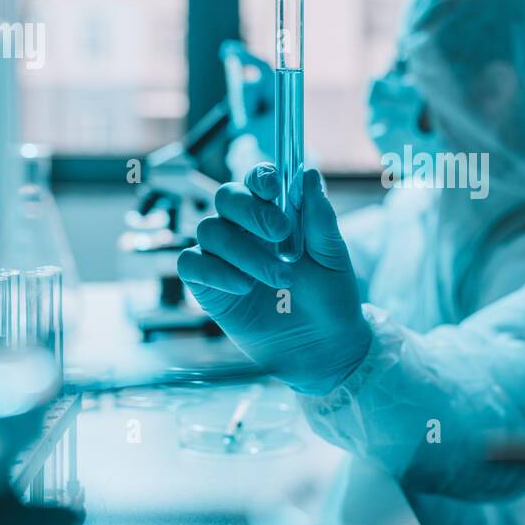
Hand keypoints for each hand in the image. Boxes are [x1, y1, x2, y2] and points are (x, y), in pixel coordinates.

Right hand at [178, 165, 372, 394]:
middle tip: (280, 234)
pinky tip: (244, 288)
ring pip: (211, 231)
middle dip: (250, 211)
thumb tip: (308, 175)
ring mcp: (224, 258)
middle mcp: (246, 231)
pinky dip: (214, 271)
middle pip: (226, 197)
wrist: (324, 349)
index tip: (273, 189)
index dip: (259, 177)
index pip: (257, 181)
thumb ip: (319, 218)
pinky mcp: (208, 287)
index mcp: (277, 216)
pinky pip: (191, 264)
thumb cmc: (332, 299)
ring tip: (280, 279)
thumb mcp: (334, 258)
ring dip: (245, 252)